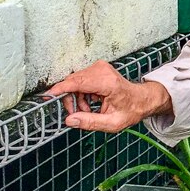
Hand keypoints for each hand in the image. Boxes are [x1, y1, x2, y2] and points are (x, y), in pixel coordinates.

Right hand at [45, 60, 171, 132]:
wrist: (142, 99)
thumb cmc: (131, 109)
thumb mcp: (113, 123)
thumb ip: (90, 122)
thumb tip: (70, 120)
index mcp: (108, 83)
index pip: (77, 82)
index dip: (60, 89)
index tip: (47, 96)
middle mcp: (102, 71)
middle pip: (73, 83)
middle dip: (70, 100)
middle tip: (77, 114)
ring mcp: (99, 67)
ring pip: (74, 82)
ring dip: (76, 98)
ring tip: (88, 110)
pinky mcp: (97, 68)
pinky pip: (79, 81)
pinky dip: (81, 93)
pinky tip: (91, 102)